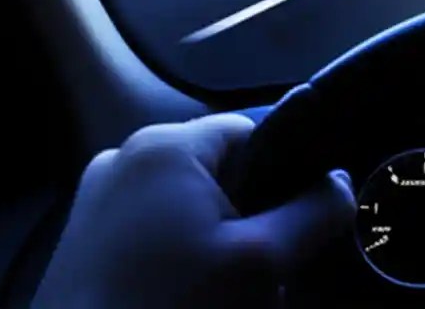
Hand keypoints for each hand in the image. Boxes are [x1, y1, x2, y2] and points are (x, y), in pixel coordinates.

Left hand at [33, 114, 354, 308]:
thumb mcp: (263, 262)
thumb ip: (314, 213)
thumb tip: (340, 185)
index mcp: (165, 146)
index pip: (256, 132)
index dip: (287, 175)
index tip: (298, 224)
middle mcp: (124, 159)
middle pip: (221, 171)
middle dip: (249, 215)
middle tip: (262, 266)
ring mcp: (96, 201)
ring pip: (188, 205)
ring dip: (215, 241)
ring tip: (220, 288)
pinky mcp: (84, 243)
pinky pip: (153, 231)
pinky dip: (178, 257)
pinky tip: (183, 295)